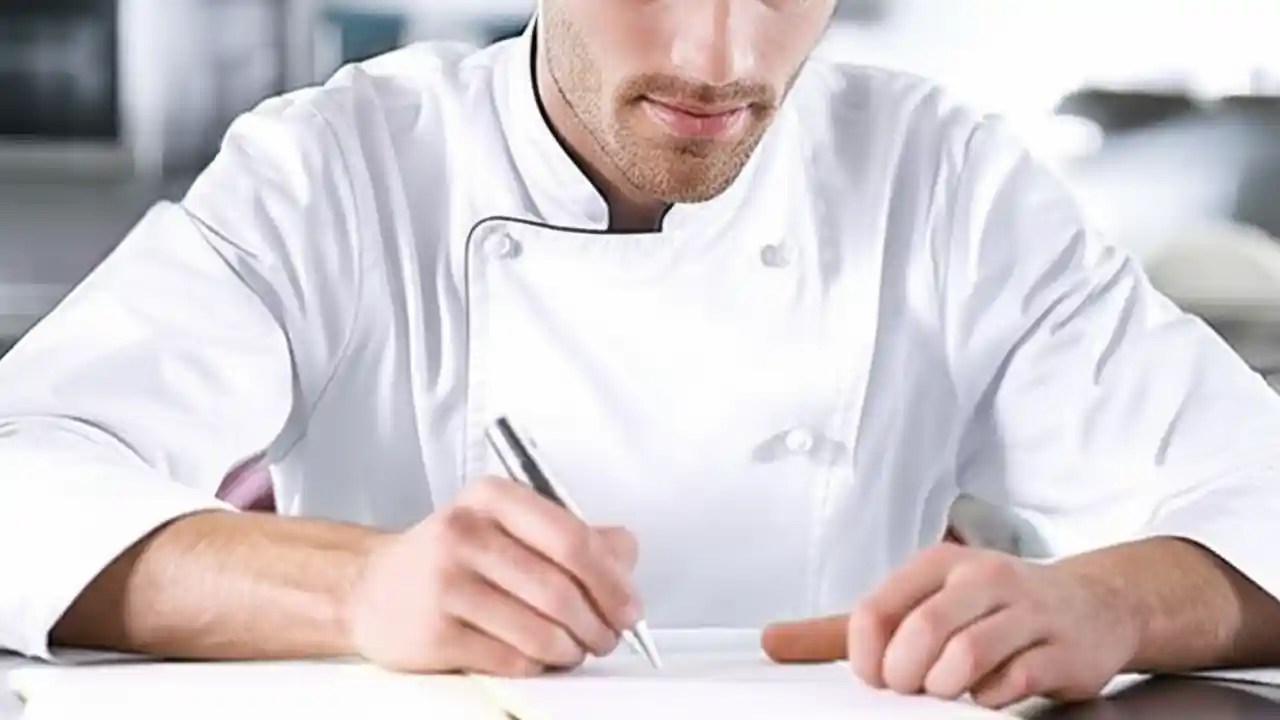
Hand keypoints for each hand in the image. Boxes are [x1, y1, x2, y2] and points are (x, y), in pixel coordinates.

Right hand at [346, 477, 639, 675]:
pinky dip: (538, 665)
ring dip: (571, 650)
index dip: (611, 580)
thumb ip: (569, 535)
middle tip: (608, 636)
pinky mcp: (435, 633)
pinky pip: (512, 660)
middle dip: (598, 623)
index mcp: (492, 498)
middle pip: (560, 590)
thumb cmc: (448, 557)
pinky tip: (537, 657)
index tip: (628, 605)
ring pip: (540, 631)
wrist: (371, 589)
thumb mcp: (505, 525)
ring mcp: (445, 584)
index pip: (572, 538)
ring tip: (574, 649)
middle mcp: (465, 534)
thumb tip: (625, 554)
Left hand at [762, 544, 1139, 707]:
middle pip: (920, 634)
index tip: (875, 677)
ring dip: (945, 690)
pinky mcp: (1061, 650)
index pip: (874, 609)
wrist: (1093, 606)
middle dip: (904, 678)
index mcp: (937, 564)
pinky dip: (989, 699)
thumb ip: (846, 630)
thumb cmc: (993, 607)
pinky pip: (1012, 682)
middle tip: (911, 690)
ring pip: (966, 658)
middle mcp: (982, 578)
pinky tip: (989, 693)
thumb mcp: (918, 604)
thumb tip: (772, 642)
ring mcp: (1027, 611)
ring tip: (948, 691)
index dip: (865, 658)